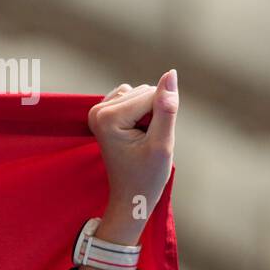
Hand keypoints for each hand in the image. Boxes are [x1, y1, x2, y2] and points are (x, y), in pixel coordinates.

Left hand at [87, 70, 178, 237]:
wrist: (131, 196)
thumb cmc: (146, 177)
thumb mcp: (162, 144)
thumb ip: (166, 108)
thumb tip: (171, 73)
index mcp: (107, 117)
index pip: (153, 96)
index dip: (161, 119)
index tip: (149, 143)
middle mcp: (98, 110)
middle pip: (147, 92)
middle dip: (154, 116)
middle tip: (145, 144)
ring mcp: (100, 110)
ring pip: (145, 94)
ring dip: (150, 116)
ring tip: (141, 141)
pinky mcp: (107, 111)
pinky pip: (137, 96)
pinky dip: (143, 112)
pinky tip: (136, 133)